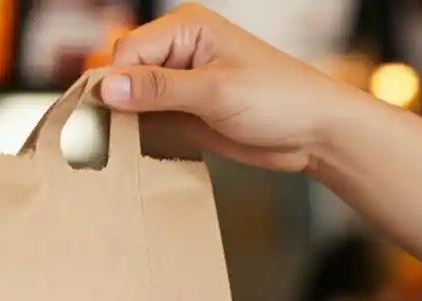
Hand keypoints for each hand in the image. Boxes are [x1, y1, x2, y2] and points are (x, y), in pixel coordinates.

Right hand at [100, 2, 371, 172]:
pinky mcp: (182, 111)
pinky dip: (139, 136)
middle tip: (112, 139)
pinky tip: (136, 152)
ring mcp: (178, 82)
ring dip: (125, 124)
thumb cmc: (279, 100)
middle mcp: (177, 50)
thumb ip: (159, 89)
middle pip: (123, 75)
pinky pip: (146, 121)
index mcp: (185, 28)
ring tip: (121, 149)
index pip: (127, 52)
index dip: (114, 85)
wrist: (314, 132)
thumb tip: (108, 88)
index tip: (107, 117)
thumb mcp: (216, 92)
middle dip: (117, 105)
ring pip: (130, 101)